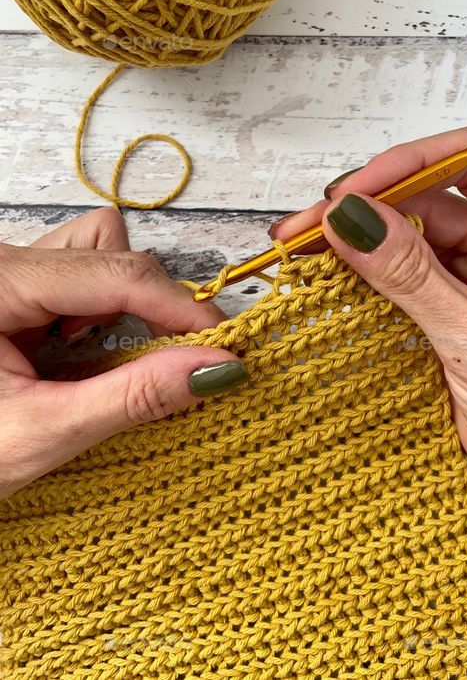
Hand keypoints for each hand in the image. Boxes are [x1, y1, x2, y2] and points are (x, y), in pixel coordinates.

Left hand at [0, 208, 246, 499]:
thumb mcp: (41, 433)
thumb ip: (132, 397)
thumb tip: (215, 370)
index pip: (116, 273)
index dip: (182, 309)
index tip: (228, 348)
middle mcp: (1, 260)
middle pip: (111, 250)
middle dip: (151, 309)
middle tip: (168, 367)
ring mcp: (5, 269)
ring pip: (97, 250)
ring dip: (121, 303)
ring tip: (94, 361)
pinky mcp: (13, 286)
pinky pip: (78, 272)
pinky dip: (97, 309)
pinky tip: (74, 351)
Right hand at [272, 127, 466, 608]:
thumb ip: (414, 278)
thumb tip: (359, 223)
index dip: (416, 165)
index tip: (362, 189)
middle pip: (436, 195)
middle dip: (372, 205)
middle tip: (319, 221)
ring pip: (412, 234)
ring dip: (361, 238)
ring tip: (310, 244)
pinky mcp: (451, 308)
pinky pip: (403, 275)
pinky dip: (365, 274)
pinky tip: (333, 272)